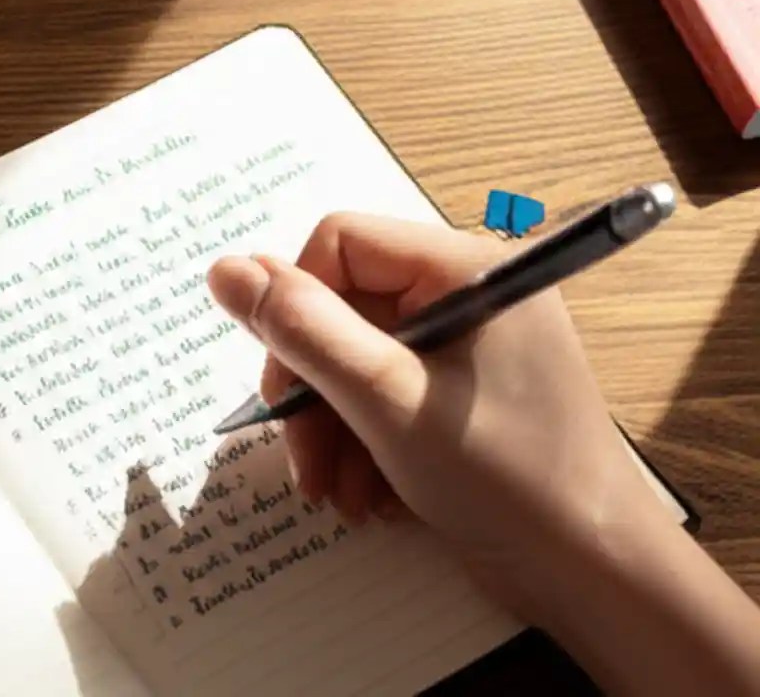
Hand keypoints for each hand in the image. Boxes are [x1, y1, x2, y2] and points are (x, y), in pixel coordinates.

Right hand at [206, 212, 680, 615]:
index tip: (282, 392)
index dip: (295, 309)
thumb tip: (225, 268)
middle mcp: (466, 293)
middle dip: (313, 392)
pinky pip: (384, 396)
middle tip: (305, 463)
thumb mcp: (387, 401)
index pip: (340, 244)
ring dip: (332, 432)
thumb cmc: (505, 478)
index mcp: (465, 267)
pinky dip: (364, 446)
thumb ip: (303, 333)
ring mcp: (467, 346)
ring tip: (336, 496)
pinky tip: (369, 498)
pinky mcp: (461, 394)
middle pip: (343, 310)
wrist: (592, 572)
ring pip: (355, 362)